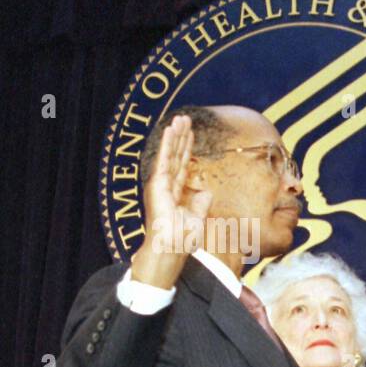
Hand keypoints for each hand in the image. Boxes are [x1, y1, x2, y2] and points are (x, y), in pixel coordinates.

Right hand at [131, 114, 211, 288]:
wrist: (170, 249)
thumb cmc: (181, 238)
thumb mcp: (197, 217)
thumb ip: (200, 202)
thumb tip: (206, 191)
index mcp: (174, 191)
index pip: (183, 164)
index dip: (187, 148)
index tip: (191, 133)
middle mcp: (166, 185)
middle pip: (176, 155)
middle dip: (181, 136)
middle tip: (185, 118)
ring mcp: (160, 184)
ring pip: (170, 154)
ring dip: (175, 135)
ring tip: (180, 118)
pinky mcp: (157, 185)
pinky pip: (164, 160)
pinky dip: (167, 145)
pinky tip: (169, 130)